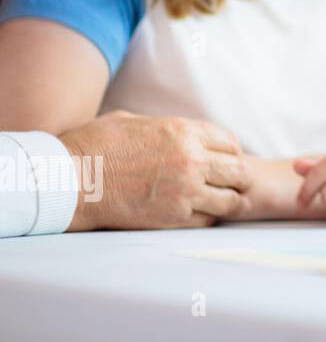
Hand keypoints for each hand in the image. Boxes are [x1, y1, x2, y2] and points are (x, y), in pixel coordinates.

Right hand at [61, 111, 250, 230]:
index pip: (231, 143)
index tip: (224, 159)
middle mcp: (192, 160)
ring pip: (231, 199)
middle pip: (240, 171)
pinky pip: (208, 220)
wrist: (69, 180)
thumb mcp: (134, 121)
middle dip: (237, 176)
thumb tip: (178, 132)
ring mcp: (185, 191)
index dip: (230, 152)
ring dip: (229, 200)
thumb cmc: (94, 146)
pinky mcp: (173, 217)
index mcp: (183, 132)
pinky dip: (208, 217)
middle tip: (230, 183)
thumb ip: (165, 128)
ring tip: (221, 201)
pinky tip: (199, 213)